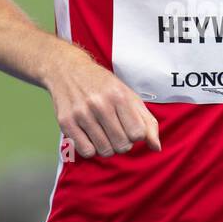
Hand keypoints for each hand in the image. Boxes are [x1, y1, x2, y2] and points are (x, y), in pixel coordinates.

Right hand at [43, 41, 160, 157]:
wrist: (68, 70)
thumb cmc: (103, 85)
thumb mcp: (129, 96)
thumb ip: (147, 122)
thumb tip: (156, 147)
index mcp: (119, 96)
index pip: (138, 134)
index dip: (136, 135)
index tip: (130, 127)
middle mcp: (100, 104)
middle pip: (122, 145)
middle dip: (123, 144)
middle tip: (117, 133)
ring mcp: (81, 113)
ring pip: (105, 150)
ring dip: (108, 147)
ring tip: (104, 134)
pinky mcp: (66, 122)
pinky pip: (86, 151)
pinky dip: (92, 149)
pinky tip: (91, 137)